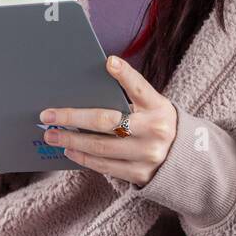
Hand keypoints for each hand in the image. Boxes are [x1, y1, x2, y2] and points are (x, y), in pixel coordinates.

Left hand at [40, 55, 177, 185]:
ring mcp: (147, 155)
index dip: (125, 74)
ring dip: (71, 140)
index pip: (140, 87)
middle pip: (107, 122)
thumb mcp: (155, 107)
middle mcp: (155, 131)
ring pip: (101, 147)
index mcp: (159, 107)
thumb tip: (86, 96)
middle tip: (48, 115)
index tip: (108, 61)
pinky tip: (70, 150)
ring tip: (52, 135)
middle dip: (73, 117)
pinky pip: (105, 166)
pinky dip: (84, 157)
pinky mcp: (140, 174)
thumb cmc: (159, 125)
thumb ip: (130, 100)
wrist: (187, 160)